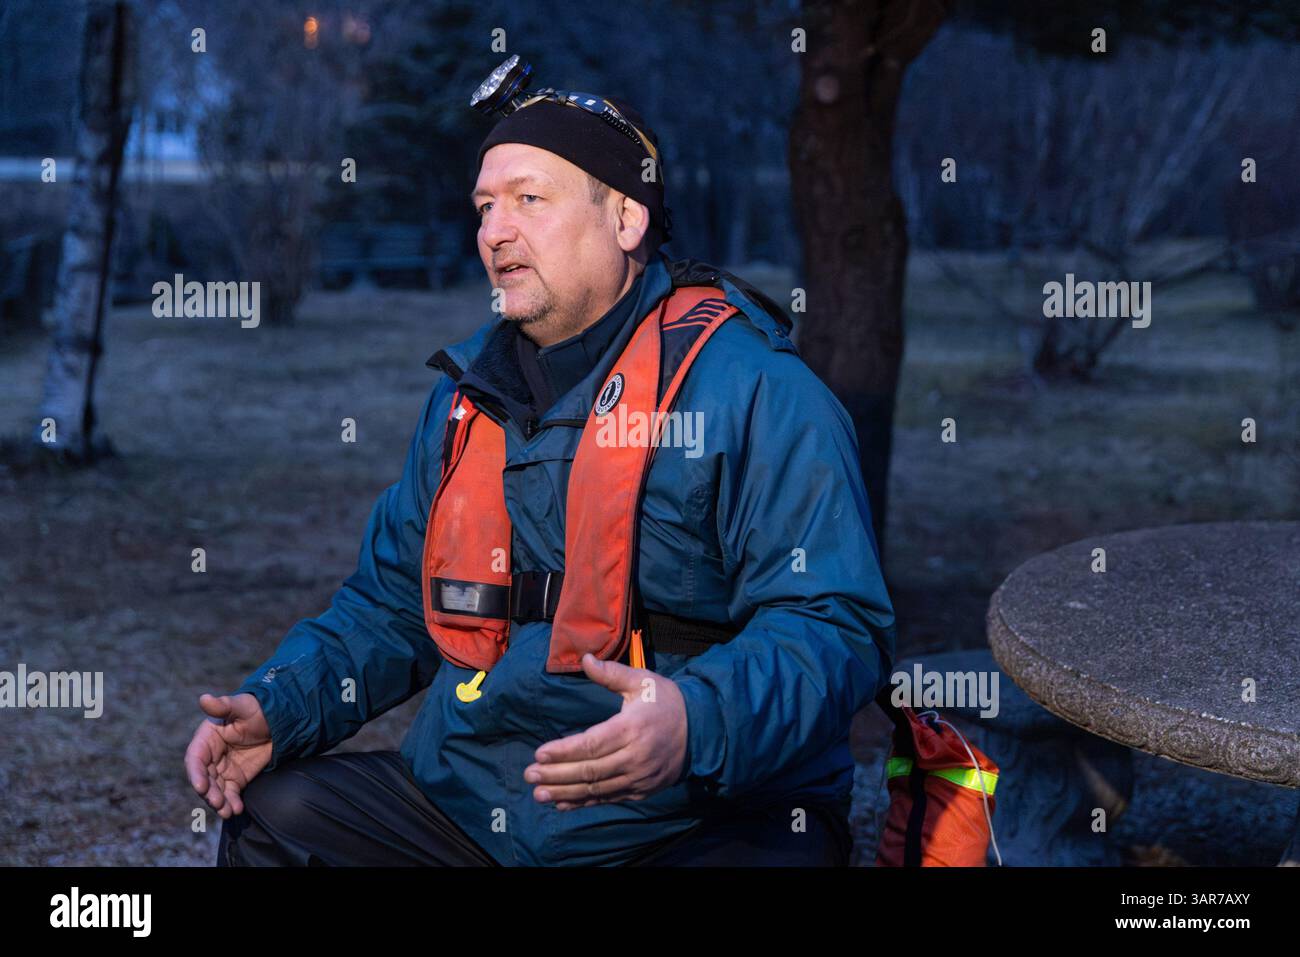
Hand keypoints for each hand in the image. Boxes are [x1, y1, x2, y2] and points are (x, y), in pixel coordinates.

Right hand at [184, 693, 272, 819]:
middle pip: (204, 778)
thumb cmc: (256, 709)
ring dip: (218, 802)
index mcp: (206, 739)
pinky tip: (237, 809)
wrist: (277, 721)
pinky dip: (231, 803)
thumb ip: (224, 705)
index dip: (195, 773)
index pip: (195, 759)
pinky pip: (230, 794)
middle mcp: (210, 757)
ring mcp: (222, 769)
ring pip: (215, 789)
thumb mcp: (242, 705)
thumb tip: (204, 698)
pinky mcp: (235, 779)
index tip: (201, 786)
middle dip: (208, 792)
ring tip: (226, 811)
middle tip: (217, 802)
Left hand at [525, 653, 687, 809]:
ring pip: (596, 789)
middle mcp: (635, 757)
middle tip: (530, 775)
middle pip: (590, 770)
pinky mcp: (642, 791)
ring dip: (565, 793)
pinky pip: (608, 799)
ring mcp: (639, 778)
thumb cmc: (666, 702)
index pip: (592, 744)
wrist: (702, 730)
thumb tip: (585, 658)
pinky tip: (562, 804)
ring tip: (538, 794)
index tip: (539, 753)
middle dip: (556, 774)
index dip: (564, 751)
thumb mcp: (642, 681)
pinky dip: (584, 803)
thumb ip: (611, 673)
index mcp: (633, 728)